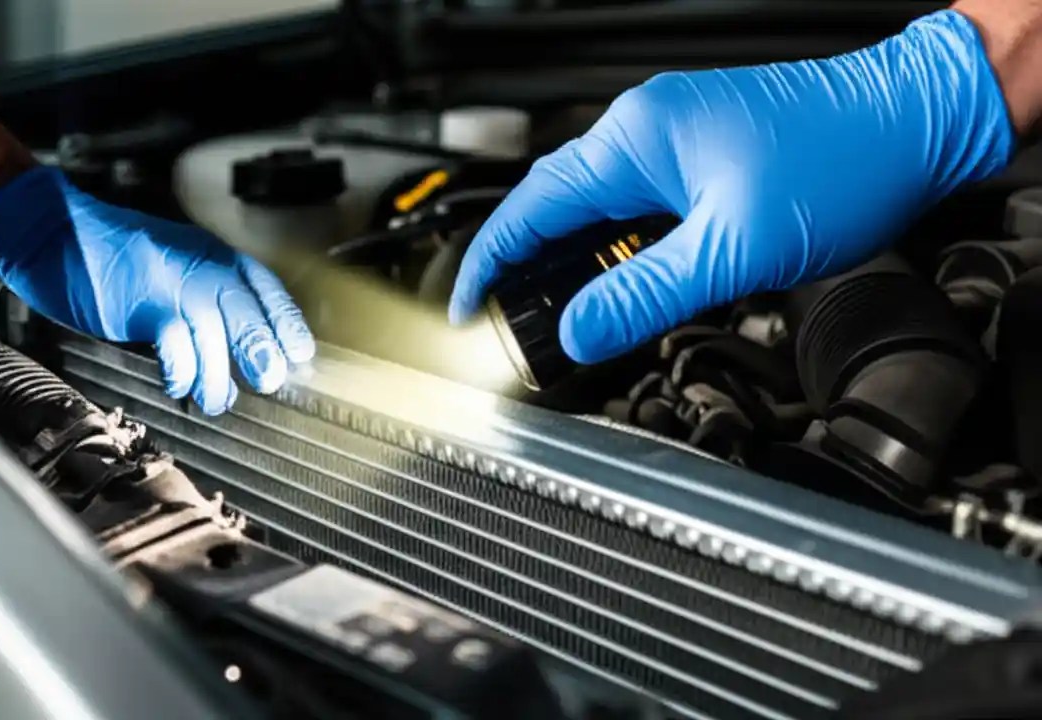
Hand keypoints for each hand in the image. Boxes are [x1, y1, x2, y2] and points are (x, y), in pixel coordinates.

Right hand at [0, 166, 315, 414]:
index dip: (285, 320)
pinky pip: (176, 342)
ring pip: (214, 332)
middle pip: (246, 308)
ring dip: (218, 375)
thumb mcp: (164, 266)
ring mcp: (169, 278)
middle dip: (262, 347)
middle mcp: (196, 261)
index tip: (301, 352)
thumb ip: (196, 296)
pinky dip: (181, 369)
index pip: (262, 284)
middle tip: (272, 379)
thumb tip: (229, 344)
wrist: (45, 228)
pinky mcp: (139, 301)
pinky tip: (178, 383)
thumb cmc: (101, 252)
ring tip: (217, 399)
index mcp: (207, 250)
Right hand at [449, 10, 1015, 363]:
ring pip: (593, 206)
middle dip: (523, 267)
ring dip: (571, 258)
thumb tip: (579, 333)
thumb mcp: (733, 249)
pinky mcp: (696, 151)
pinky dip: (614, 244)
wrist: (914, 120)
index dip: (489, 265)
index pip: (529, 208)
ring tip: (555, 313)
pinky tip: (620, 277)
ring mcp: (669, 136)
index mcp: (633, 141)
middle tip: (508, 325)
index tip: (464, 309)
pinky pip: (631, 202)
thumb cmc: (841, 161)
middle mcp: (641, 129)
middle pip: (552, 205)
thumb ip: (644, 296)